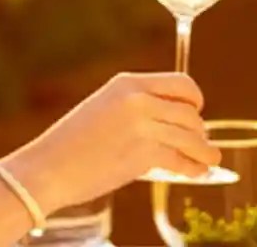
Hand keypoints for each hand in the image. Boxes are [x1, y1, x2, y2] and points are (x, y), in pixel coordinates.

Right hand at [7, 72, 220, 211]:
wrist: (47, 169)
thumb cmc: (70, 146)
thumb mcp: (104, 109)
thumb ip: (136, 110)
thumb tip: (170, 123)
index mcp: (128, 83)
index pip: (180, 83)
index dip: (194, 99)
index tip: (197, 111)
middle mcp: (139, 98)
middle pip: (189, 112)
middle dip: (199, 130)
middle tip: (200, 142)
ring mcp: (143, 124)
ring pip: (191, 136)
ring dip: (204, 150)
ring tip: (209, 159)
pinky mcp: (144, 152)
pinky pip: (182, 159)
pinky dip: (194, 168)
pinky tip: (198, 172)